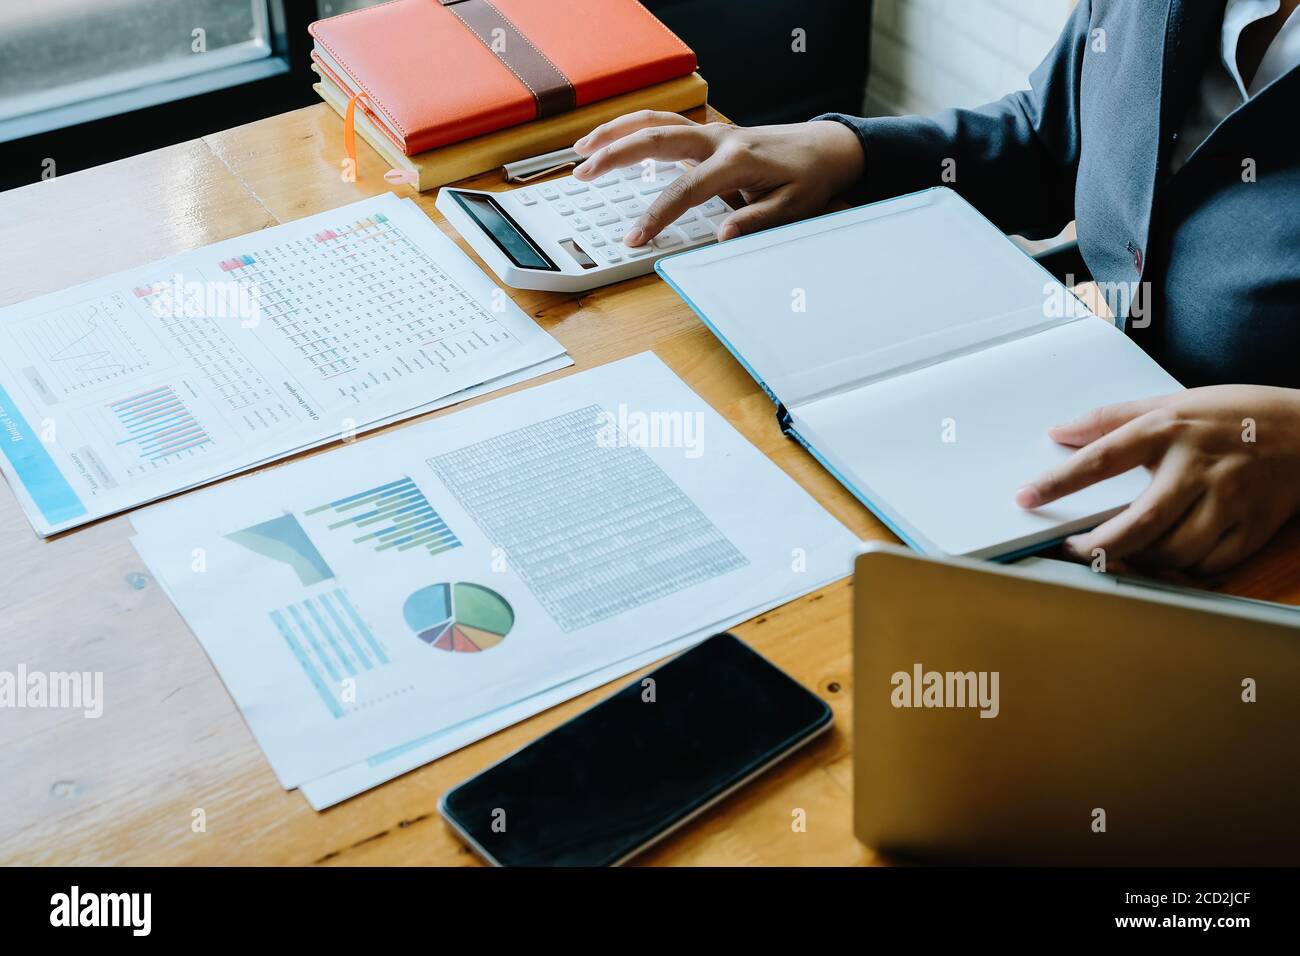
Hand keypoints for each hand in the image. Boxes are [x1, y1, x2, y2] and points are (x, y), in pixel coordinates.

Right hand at [572, 111, 863, 246]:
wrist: (826, 148)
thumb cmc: (809, 178)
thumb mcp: (792, 207)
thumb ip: (756, 220)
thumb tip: (722, 236)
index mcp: (737, 160)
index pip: (686, 190)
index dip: (657, 215)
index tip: (634, 237)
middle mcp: (719, 139)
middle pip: (656, 139)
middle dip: (615, 155)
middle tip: (583, 173)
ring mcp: (712, 133)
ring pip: (655, 122)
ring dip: (615, 133)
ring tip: (582, 150)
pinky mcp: (708, 135)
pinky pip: (664, 125)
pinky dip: (633, 130)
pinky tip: (611, 142)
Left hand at [1015, 385, 1299, 574]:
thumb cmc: (1233, 415)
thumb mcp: (1170, 403)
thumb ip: (1109, 418)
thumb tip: (1058, 431)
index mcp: (1168, 429)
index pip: (1101, 458)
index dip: (1059, 482)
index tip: (1025, 497)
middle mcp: (1197, 465)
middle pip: (1139, 523)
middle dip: (1099, 546)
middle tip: (1075, 550)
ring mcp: (1229, 499)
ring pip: (1172, 551)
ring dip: (1140, 560)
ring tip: (1123, 551)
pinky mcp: (1253, 526)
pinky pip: (1206, 564)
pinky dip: (1181, 568)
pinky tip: (1170, 555)